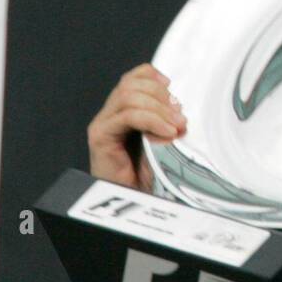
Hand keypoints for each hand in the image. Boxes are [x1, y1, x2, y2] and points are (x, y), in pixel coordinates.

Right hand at [86, 63, 186, 191]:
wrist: (135, 205)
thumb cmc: (147, 180)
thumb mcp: (162, 144)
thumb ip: (166, 124)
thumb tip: (180, 111)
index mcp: (123, 113)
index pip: (133, 79)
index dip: (153, 77)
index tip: (173, 89)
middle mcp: (110, 116)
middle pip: (131, 84)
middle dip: (160, 96)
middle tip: (180, 116)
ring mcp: (103, 125)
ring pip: (129, 96)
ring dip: (159, 108)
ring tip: (176, 125)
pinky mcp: (101, 137)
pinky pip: (127, 116)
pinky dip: (151, 119)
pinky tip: (166, 131)